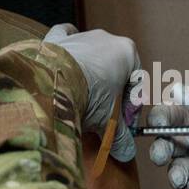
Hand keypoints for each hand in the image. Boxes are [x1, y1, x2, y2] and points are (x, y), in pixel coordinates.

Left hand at [42, 24, 138, 161]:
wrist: (52, 83)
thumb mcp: (108, 120)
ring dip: (91, 74)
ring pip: (92, 55)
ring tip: (82, 98)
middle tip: (105, 115)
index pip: (136, 82)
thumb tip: (127, 152)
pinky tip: (65, 55)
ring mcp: (81, 37)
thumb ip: (119, 136)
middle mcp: (106, 39)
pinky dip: (66, 44)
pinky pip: (65, 35)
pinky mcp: (57, 39)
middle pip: (114, 70)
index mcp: (127, 54)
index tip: (124, 122)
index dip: (131, 106)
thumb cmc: (87, 96)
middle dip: (112, 93)